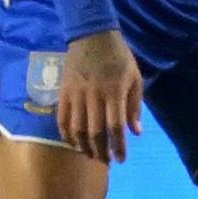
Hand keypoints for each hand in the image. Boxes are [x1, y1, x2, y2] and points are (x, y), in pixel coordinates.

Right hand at [55, 30, 143, 164]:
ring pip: (76, 127)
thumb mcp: (135, 79)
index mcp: (114, 92)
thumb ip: (135, 107)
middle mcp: (94, 95)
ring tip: (89, 155)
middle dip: (100, 151)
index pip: (115, 127)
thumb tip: (135, 132)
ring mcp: (76, 93)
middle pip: (94, 131)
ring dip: (83, 145)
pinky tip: (71, 142)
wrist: (92, 36)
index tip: (121, 160)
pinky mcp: (63, 91)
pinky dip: (65, 133)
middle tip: (105, 162)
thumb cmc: (119, 58)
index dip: (118, 147)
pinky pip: (62, 117)